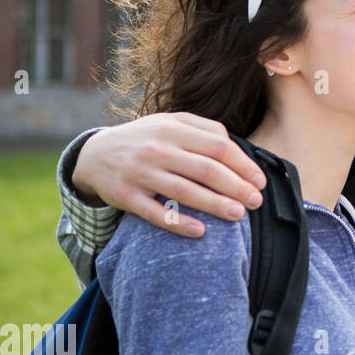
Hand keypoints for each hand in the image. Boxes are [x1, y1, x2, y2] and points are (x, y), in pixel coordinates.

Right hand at [72, 113, 265, 237]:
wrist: (95, 154)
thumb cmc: (146, 139)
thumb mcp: (171, 123)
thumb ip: (204, 129)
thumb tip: (237, 147)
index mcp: (173, 129)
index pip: (218, 146)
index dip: (243, 165)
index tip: (260, 181)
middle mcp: (157, 149)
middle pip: (206, 169)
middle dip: (236, 187)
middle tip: (256, 201)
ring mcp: (140, 173)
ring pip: (184, 191)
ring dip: (215, 205)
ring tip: (239, 215)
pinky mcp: (126, 196)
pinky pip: (155, 212)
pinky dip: (179, 223)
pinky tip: (201, 232)